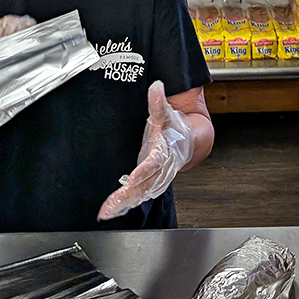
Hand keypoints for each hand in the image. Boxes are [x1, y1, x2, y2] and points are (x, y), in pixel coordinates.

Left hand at [98, 80, 193, 220]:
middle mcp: (160, 168)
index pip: (154, 163)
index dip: (144, 170)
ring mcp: (155, 177)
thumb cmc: (175, 128)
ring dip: (125, 203)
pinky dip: (126, 203)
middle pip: (145, 184)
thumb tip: (156, 87)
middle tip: (112, 205)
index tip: (132, 178)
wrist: (190, 141)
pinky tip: (112, 211)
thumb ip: (158, 102)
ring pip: (141, 193)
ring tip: (108, 211)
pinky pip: (138, 195)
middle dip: (128, 195)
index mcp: (164, 151)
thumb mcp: (166, 113)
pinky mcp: (150, 181)